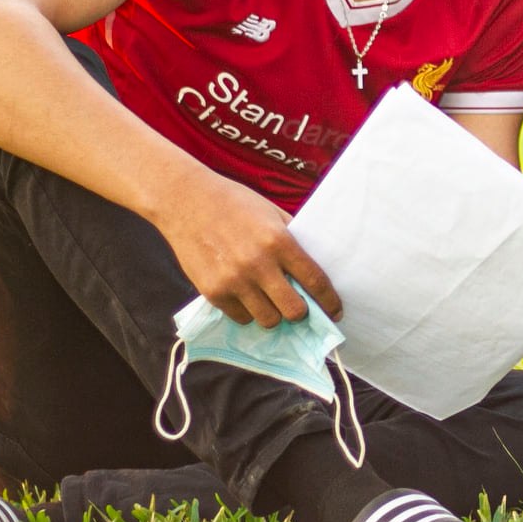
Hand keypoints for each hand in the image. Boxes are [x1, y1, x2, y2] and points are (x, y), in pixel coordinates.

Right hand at [156, 171, 339, 326]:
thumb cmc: (234, 203)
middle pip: (293, 310)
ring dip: (274, 314)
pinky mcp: (212, 292)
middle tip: (298, 306)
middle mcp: (258, 264)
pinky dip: (248, 312)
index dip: (329, 301)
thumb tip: (313, 266)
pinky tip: (247, 297)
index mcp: (279, 241)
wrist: (186, 201)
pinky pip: (241, 317)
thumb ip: (293, 238)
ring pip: (268, 320)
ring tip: (270, 301)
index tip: (335, 311)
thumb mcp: (272, 212)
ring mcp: (234, 281)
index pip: (314, 281)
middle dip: (300, 312)